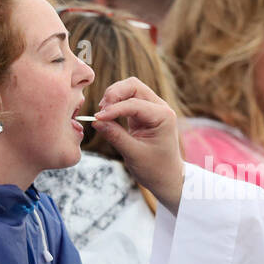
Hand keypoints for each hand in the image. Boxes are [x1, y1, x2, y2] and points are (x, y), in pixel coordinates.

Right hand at [92, 77, 184, 213]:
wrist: (167, 178)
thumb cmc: (155, 169)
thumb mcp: (134, 154)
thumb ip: (115, 136)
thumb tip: (96, 121)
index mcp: (163, 116)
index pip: (134, 103)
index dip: (114, 109)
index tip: (97, 118)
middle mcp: (159, 108)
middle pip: (133, 86)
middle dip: (115, 94)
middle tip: (100, 111)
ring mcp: (152, 109)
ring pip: (129, 89)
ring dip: (114, 97)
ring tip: (102, 113)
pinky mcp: (143, 114)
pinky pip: (127, 100)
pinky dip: (116, 104)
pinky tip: (106, 115)